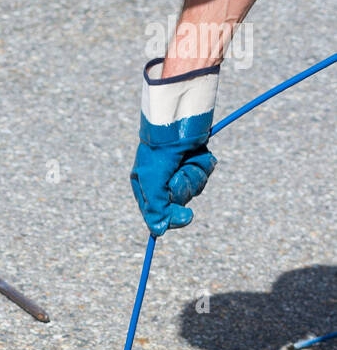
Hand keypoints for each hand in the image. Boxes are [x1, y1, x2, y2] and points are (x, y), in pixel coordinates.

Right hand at [130, 58, 218, 235]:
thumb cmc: (159, 151)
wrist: (178, 118)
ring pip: (194, 187)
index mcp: (145, 186)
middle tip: (179, 174)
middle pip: (179, 202)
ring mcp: (180, 169)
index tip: (186, 217)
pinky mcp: (195, 158)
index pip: (159, 213)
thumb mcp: (152, 183)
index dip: (172, 217)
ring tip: (188, 158)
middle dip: (183, 188)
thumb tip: (159, 232)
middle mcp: (162, 180)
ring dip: (194, 174)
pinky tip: (198, 152)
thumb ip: (156, 209)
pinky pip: (204, 172)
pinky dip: (203, 164)